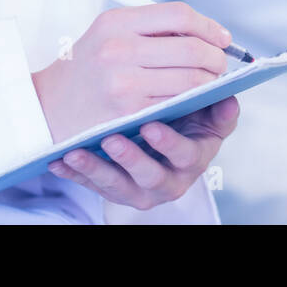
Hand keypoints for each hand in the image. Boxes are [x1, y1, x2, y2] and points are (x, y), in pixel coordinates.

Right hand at [31, 2, 231, 145]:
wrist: (46, 108)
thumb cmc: (86, 68)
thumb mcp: (109, 34)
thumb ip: (152, 28)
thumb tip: (206, 32)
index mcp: (117, 22)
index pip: (180, 15)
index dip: (208, 26)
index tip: (221, 38)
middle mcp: (119, 48)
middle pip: (192, 48)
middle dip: (216, 58)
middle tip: (220, 65)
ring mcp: (124, 82)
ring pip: (191, 79)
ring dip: (209, 82)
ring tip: (209, 83)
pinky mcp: (129, 112)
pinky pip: (176, 103)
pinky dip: (192, 101)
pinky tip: (191, 100)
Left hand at [46, 97, 239, 211]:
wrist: (160, 137)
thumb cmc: (185, 119)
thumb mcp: (207, 116)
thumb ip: (217, 108)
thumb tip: (229, 98)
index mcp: (192, 158)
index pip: (185, 154)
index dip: (169, 143)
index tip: (152, 124)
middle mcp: (167, 179)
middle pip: (150, 176)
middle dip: (131, 159)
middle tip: (113, 138)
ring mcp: (136, 187)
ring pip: (116, 184)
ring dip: (96, 169)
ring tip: (78, 150)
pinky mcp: (111, 188)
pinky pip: (89, 185)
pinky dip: (73, 173)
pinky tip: (58, 159)